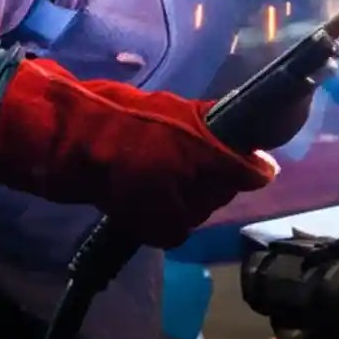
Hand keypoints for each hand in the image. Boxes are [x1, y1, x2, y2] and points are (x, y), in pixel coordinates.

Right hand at [0, 58, 279, 248]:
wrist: (79, 144)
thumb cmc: (128, 119)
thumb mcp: (177, 110)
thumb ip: (213, 124)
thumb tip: (246, 143)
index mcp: (203, 150)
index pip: (248, 173)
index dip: (253, 170)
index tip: (259, 167)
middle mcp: (195, 183)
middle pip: (224, 192)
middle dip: (216, 179)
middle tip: (193, 162)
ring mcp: (175, 209)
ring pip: (202, 210)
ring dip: (192, 198)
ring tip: (166, 177)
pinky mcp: (158, 228)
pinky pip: (178, 229)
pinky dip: (171, 218)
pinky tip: (155, 198)